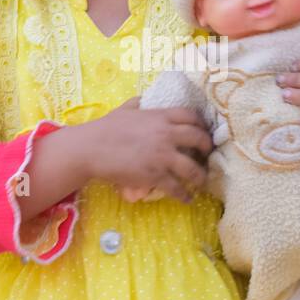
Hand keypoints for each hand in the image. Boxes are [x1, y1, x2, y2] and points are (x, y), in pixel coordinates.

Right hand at [86, 97, 210, 203]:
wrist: (91, 148)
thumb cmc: (105, 128)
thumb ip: (139, 103)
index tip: (203, 131)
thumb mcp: (126, 109)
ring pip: (193, 168)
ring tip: (202, 181)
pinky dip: (184, 195)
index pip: (191, 116)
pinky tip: (187, 199)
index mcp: (160, 117)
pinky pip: (176, 187)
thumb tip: (145, 100)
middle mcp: (166, 135)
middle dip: (207, 147)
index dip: (201, 124)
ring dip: (201, 176)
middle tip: (208, 154)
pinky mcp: (155, 175)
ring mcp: (162, 156)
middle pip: (198, 138)